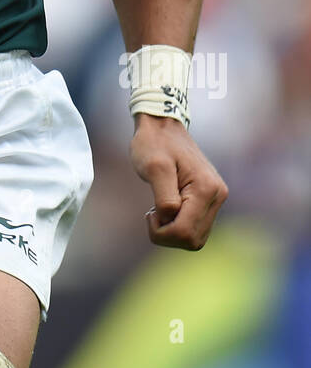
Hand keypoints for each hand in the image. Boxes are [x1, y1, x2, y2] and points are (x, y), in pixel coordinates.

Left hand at [129, 114, 227, 249]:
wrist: (162, 126)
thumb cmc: (154, 144)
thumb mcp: (153, 168)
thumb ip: (164, 197)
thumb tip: (171, 219)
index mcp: (207, 189)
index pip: (185, 232)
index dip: (161, 231)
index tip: (149, 212)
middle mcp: (218, 195)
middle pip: (192, 241)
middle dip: (166, 234)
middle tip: (152, 212)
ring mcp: (216, 199)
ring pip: (195, 239)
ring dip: (172, 232)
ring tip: (158, 210)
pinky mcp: (209, 201)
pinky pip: (195, 229)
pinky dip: (177, 227)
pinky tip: (166, 210)